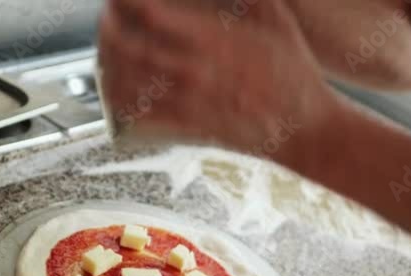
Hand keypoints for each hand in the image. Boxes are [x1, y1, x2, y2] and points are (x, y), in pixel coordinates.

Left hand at [97, 0, 341, 161]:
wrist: (304, 128)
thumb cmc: (294, 73)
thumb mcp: (277, 17)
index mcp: (212, 40)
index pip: (150, 14)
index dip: (126, 2)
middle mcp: (194, 71)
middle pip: (128, 47)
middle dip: (108, 30)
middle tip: (107, 20)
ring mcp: (189, 102)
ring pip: (129, 84)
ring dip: (109, 65)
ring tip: (105, 53)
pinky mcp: (190, 128)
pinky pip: (143, 117)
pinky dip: (123, 103)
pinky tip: (117, 92)